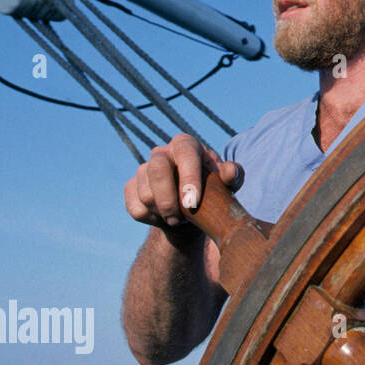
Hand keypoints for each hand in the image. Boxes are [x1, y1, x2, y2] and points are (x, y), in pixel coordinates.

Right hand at [123, 134, 242, 229]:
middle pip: (157, 171)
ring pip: (146, 195)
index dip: (188, 176)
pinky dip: (152, 219)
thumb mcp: (229, 183)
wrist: (191, 208)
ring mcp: (143, 169)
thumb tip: (230, 172)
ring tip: (180, 218)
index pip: (184, 153)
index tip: (194, 201)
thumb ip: (233, 175)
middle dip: (169, 200)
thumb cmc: (213, 189)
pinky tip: (165, 217)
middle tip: (182, 219)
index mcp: (186, 145)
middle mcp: (162, 153)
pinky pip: (136, 209)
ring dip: (164, 213)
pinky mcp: (131, 187)